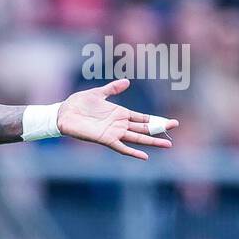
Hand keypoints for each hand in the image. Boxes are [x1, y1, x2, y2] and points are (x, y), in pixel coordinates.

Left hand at [56, 78, 177, 159]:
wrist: (63, 113)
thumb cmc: (78, 103)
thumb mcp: (98, 93)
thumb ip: (112, 89)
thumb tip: (127, 81)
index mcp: (120, 113)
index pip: (143, 118)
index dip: (156, 120)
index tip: (170, 122)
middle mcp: (120, 124)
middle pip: (144, 128)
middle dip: (160, 129)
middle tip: (175, 129)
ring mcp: (114, 132)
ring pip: (137, 138)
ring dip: (152, 141)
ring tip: (168, 144)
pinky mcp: (105, 139)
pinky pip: (121, 147)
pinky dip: (133, 152)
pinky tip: (144, 156)